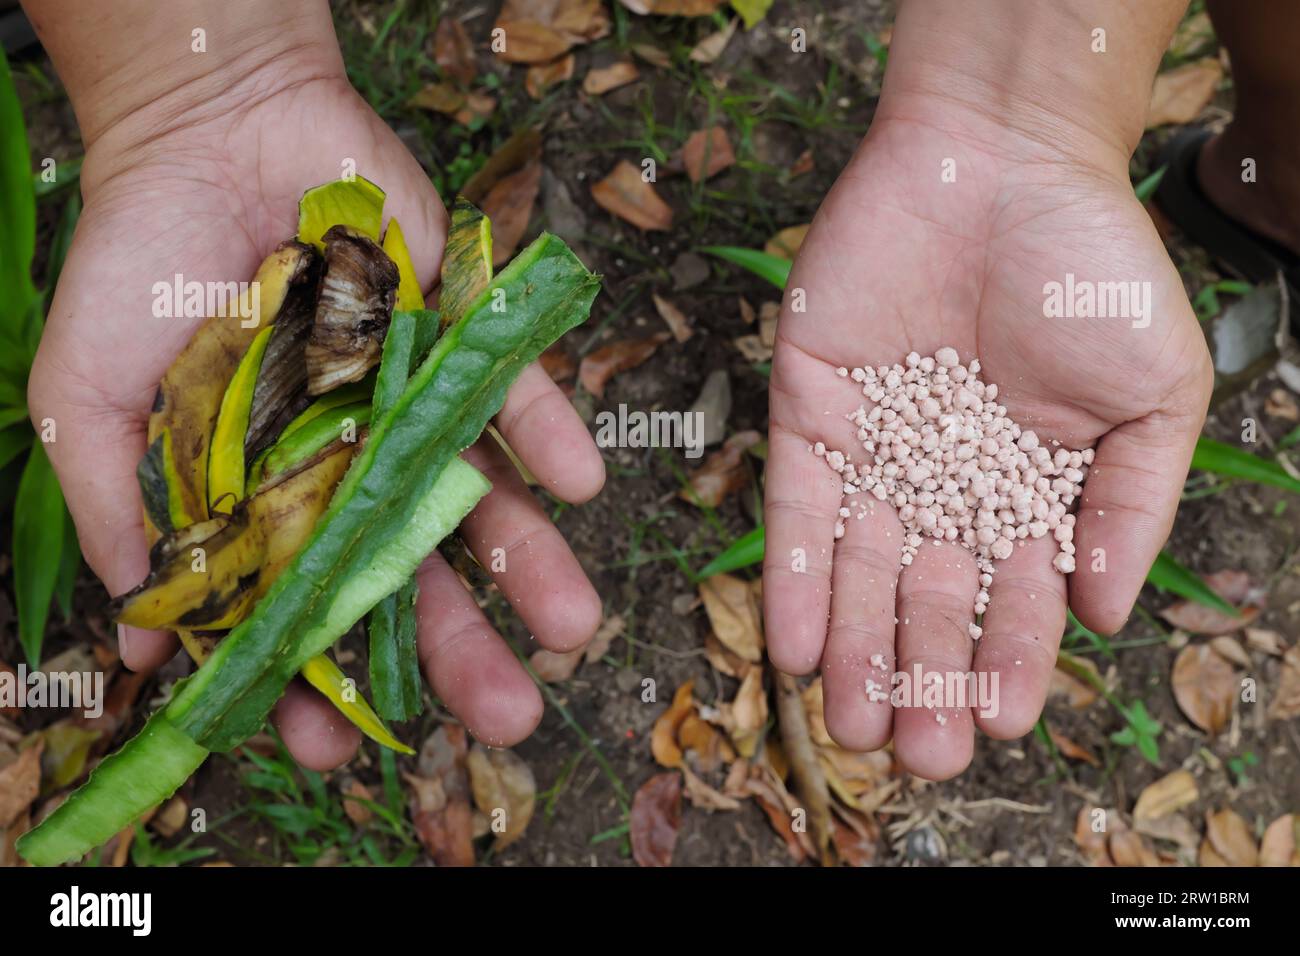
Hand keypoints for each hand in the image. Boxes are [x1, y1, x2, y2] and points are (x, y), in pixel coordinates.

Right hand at [30, 44, 603, 768]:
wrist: (206, 130)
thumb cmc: (136, 268)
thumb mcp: (89, 400)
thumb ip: (117, 513)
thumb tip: (142, 646)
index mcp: (269, 499)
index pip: (303, 611)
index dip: (318, 682)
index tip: (339, 746)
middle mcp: (354, 467)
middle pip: (411, 574)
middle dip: (457, 649)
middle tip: (509, 719)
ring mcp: (414, 405)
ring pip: (482, 499)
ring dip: (533, 563)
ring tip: (572, 628)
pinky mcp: (462, 335)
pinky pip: (514, 390)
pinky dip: (547, 433)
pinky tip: (578, 487)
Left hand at [763, 97, 1211, 778]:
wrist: (1002, 163)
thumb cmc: (1092, 269)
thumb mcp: (1153, 393)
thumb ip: (1132, 503)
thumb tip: (1106, 614)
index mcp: (1025, 492)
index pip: (1013, 600)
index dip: (1004, 661)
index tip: (992, 724)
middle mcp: (942, 487)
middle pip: (927, 602)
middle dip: (920, 676)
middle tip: (911, 752)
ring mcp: (872, 456)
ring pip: (858, 576)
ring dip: (852, 651)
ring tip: (850, 724)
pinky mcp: (808, 417)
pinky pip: (797, 513)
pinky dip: (794, 577)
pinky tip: (792, 645)